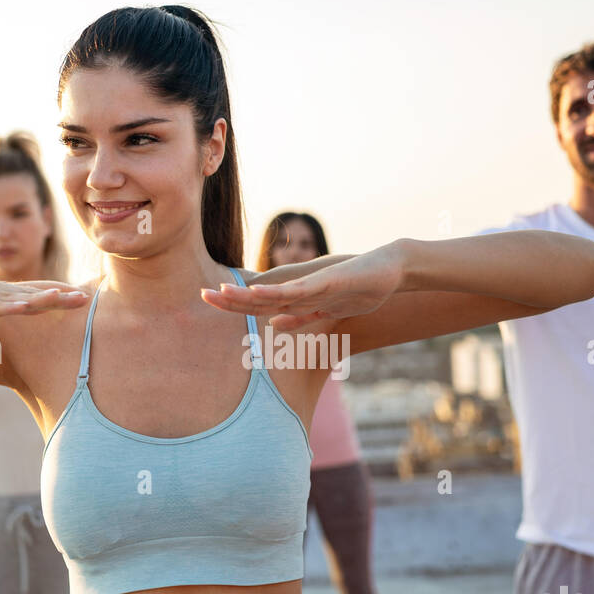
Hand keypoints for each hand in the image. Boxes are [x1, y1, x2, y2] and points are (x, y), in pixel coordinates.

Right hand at [0, 275, 87, 329]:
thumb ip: (1, 312)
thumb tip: (23, 313)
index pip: (34, 292)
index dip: (59, 293)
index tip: (85, 297)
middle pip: (30, 292)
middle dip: (59, 295)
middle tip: (86, 297)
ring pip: (11, 296)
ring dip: (37, 297)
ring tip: (61, 299)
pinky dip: (3, 306)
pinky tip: (20, 308)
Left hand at [202, 246, 403, 330]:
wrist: (392, 267)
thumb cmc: (360, 287)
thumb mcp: (326, 308)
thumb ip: (300, 316)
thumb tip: (274, 325)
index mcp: (298, 296)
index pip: (260, 302)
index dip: (235, 303)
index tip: (210, 301)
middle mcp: (301, 287)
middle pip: (260, 295)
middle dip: (232, 298)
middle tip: (201, 295)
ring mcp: (314, 284)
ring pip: (275, 292)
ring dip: (248, 294)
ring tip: (222, 291)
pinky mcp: (329, 281)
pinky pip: (301, 290)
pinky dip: (280, 292)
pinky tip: (261, 292)